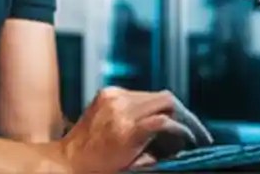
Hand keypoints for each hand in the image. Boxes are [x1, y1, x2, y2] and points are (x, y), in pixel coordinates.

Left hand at [55, 86, 212, 172]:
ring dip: (165, 108)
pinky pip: (138, 93)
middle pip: (165, 99)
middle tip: (189, 127)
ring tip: (172, 122)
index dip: (184, 129)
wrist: (67, 160)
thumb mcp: (131, 166)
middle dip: (181, 113)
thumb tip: (178, 146)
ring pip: (154, 94)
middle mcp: (120, 109)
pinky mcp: (107, 92)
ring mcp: (113, 97)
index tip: (192, 138)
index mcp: (126, 131)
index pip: (165, 120)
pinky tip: (148, 116)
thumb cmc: (98, 168)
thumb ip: (156, 154)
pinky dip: (147, 104)